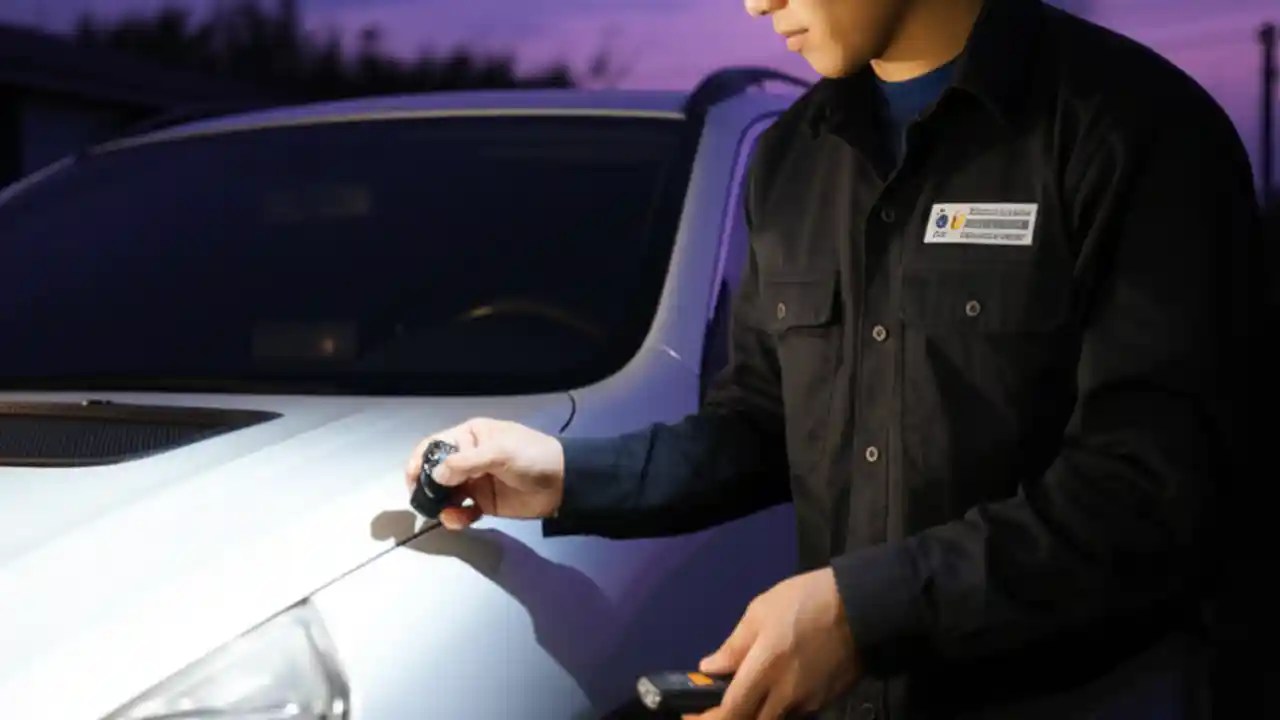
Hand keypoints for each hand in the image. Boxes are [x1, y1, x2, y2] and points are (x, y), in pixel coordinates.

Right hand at [403, 418, 564, 529]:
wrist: (564, 483)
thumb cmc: (532, 457)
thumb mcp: (500, 453)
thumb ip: (466, 463)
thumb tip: (436, 475)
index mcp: (470, 435)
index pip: (435, 445)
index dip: (418, 460)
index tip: (410, 479)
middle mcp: (469, 457)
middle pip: (436, 472)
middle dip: (427, 488)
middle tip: (425, 503)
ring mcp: (476, 480)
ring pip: (446, 494)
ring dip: (441, 505)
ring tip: (446, 514)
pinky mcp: (484, 502)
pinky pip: (462, 510)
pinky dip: (456, 517)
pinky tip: (458, 520)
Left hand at [686, 567, 860, 719]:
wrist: (861, 604)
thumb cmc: (805, 601)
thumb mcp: (760, 612)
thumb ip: (734, 646)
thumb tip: (710, 669)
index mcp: (765, 670)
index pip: (731, 711)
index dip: (709, 719)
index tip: (693, 715)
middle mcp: (786, 694)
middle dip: (733, 718)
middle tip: (720, 707)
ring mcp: (809, 702)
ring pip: (775, 719)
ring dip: (759, 712)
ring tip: (751, 692)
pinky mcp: (827, 700)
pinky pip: (797, 712)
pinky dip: (781, 706)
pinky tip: (780, 686)